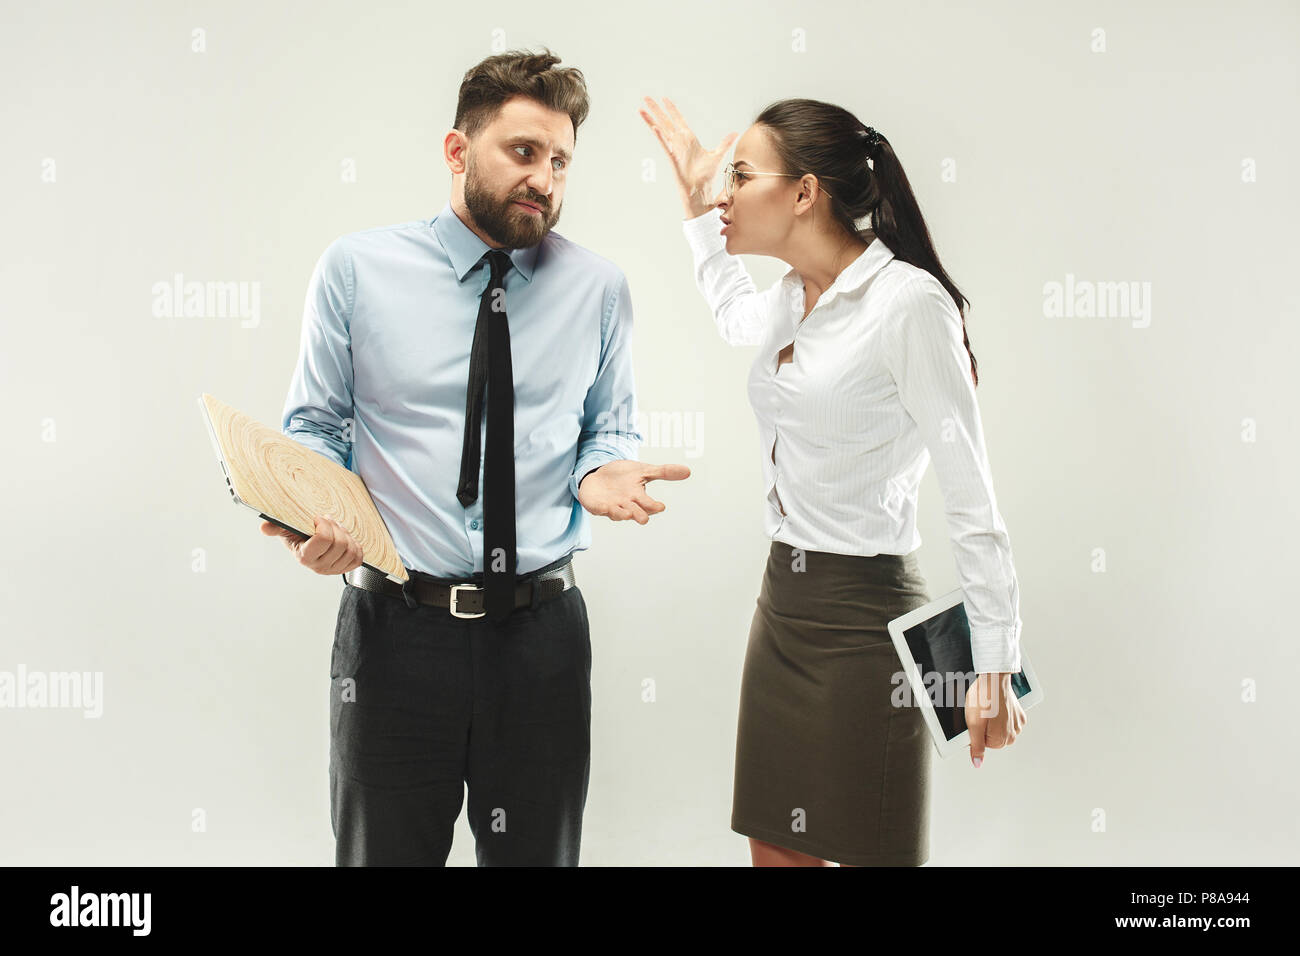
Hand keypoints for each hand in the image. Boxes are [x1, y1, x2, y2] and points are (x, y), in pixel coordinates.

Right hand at [260, 514, 364, 575]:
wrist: (308, 543)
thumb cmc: (298, 534)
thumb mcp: (286, 528)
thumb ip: (276, 527)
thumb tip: (264, 527)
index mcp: (305, 557)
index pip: (324, 539)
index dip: (324, 524)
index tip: (318, 519)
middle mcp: (319, 567)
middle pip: (340, 544)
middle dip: (336, 528)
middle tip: (328, 523)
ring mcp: (333, 570)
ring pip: (351, 550)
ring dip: (346, 536)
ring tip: (336, 531)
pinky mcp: (344, 569)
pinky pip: (358, 559)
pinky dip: (355, 546)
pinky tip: (344, 541)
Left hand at [577, 459, 690, 523]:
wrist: (599, 474)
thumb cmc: (624, 476)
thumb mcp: (644, 470)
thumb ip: (664, 472)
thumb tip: (688, 471)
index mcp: (638, 498)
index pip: (648, 504)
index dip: (653, 506)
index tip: (661, 506)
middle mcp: (626, 505)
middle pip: (634, 512)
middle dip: (639, 515)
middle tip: (644, 519)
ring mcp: (611, 506)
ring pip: (618, 513)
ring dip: (622, 514)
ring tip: (628, 515)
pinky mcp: (596, 505)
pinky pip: (598, 509)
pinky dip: (601, 509)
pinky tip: (604, 507)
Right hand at [638, 95, 736, 215]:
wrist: (700, 190)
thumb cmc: (706, 176)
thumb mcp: (717, 155)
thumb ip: (724, 143)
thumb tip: (735, 134)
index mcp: (689, 139)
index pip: (678, 120)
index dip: (672, 109)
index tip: (664, 99)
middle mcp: (680, 142)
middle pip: (666, 122)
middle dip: (656, 110)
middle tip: (647, 98)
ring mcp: (675, 149)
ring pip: (661, 131)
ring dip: (651, 120)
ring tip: (641, 110)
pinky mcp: (672, 158)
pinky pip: (665, 145)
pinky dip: (660, 136)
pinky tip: (654, 128)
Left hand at [964, 672, 1026, 768]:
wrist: (994, 679)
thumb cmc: (983, 699)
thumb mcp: (973, 725)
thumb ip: (976, 746)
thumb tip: (977, 763)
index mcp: (1001, 740)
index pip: (983, 744)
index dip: (975, 732)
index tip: (975, 721)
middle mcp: (1013, 735)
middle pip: (992, 738)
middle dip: (985, 727)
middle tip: (981, 713)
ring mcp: (1018, 724)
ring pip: (1000, 729)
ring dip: (993, 721)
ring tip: (988, 708)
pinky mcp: (1019, 714)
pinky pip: (1007, 720)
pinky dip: (1001, 714)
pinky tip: (996, 705)